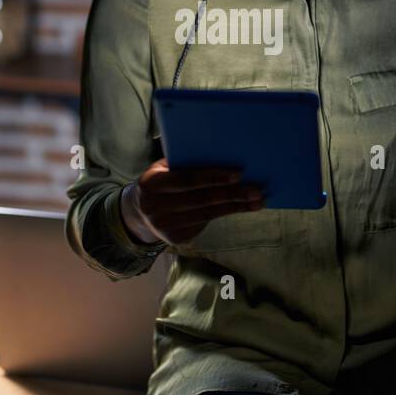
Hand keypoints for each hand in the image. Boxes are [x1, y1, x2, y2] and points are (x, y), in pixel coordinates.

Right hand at [121, 158, 264, 246]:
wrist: (139, 211)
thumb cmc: (159, 181)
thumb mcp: (163, 168)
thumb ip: (184, 164)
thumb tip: (222, 156)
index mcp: (152, 184)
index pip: (188, 180)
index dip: (214, 177)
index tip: (239, 174)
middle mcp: (156, 207)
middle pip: (202, 200)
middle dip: (232, 194)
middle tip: (256, 190)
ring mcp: (166, 226)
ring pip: (208, 214)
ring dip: (235, 207)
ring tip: (257, 201)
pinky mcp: (176, 239)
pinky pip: (205, 224)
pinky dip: (224, 215)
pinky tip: (241, 208)